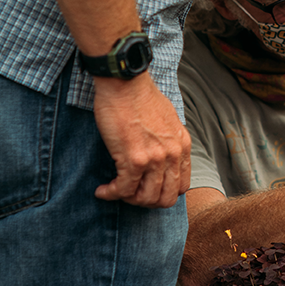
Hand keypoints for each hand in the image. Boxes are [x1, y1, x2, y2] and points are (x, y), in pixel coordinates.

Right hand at [92, 74, 190, 207]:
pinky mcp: (133, 159)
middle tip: (130, 195)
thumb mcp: (168, 120)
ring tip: (115, 191)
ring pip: (146, 198)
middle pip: (166, 198)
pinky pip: (124, 189)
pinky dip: (111, 194)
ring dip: (128, 200)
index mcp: (182, 146)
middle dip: (146, 202)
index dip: (163, 193)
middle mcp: (172, 155)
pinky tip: (102, 190)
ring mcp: (155, 159)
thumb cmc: (140, 97)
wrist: (125, 83)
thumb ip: (169, 141)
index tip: (147, 189)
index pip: (181, 185)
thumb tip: (162, 157)